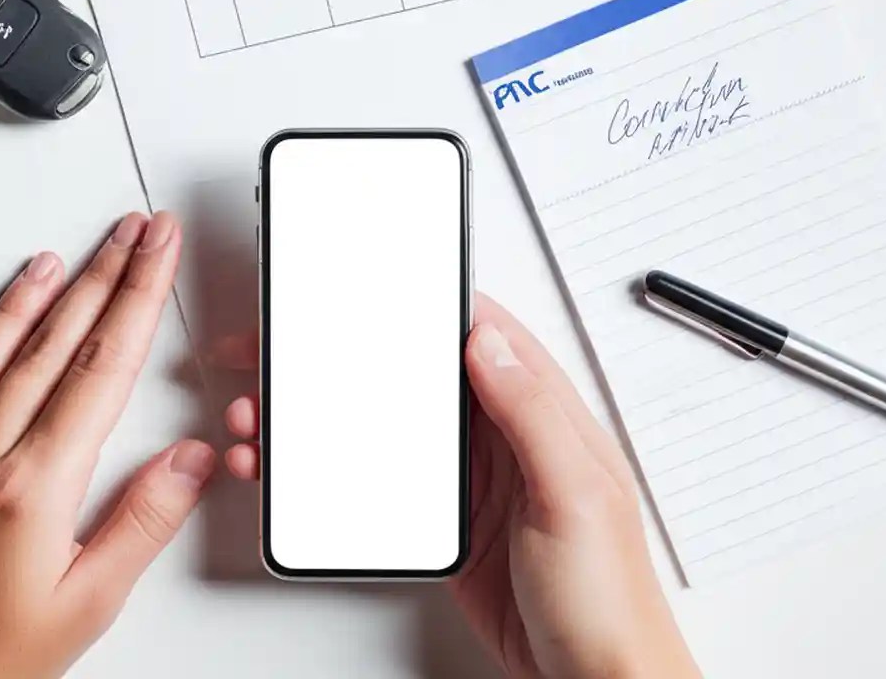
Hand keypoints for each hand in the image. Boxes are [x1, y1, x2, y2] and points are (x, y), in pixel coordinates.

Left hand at [0, 212, 216, 678]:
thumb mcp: (89, 602)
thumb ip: (143, 522)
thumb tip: (191, 460)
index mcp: (35, 487)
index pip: (102, 369)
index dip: (138, 299)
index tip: (160, 252)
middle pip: (62, 343)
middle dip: (110, 274)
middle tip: (140, 228)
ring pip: (9, 347)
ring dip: (57, 287)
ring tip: (89, 244)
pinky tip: (16, 297)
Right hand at [218, 294, 698, 678]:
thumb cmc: (608, 596)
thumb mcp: (574, 494)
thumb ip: (531, 413)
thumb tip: (487, 342)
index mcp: (546, 416)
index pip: (483, 336)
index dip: (427, 305)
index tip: (369, 288)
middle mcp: (508, 439)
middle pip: (420, 376)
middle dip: (354, 356)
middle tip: (290, 350)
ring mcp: (475, 481)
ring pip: (393, 424)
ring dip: (337, 413)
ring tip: (276, 412)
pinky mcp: (449, 522)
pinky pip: (386, 478)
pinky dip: (342, 466)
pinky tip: (310, 464)